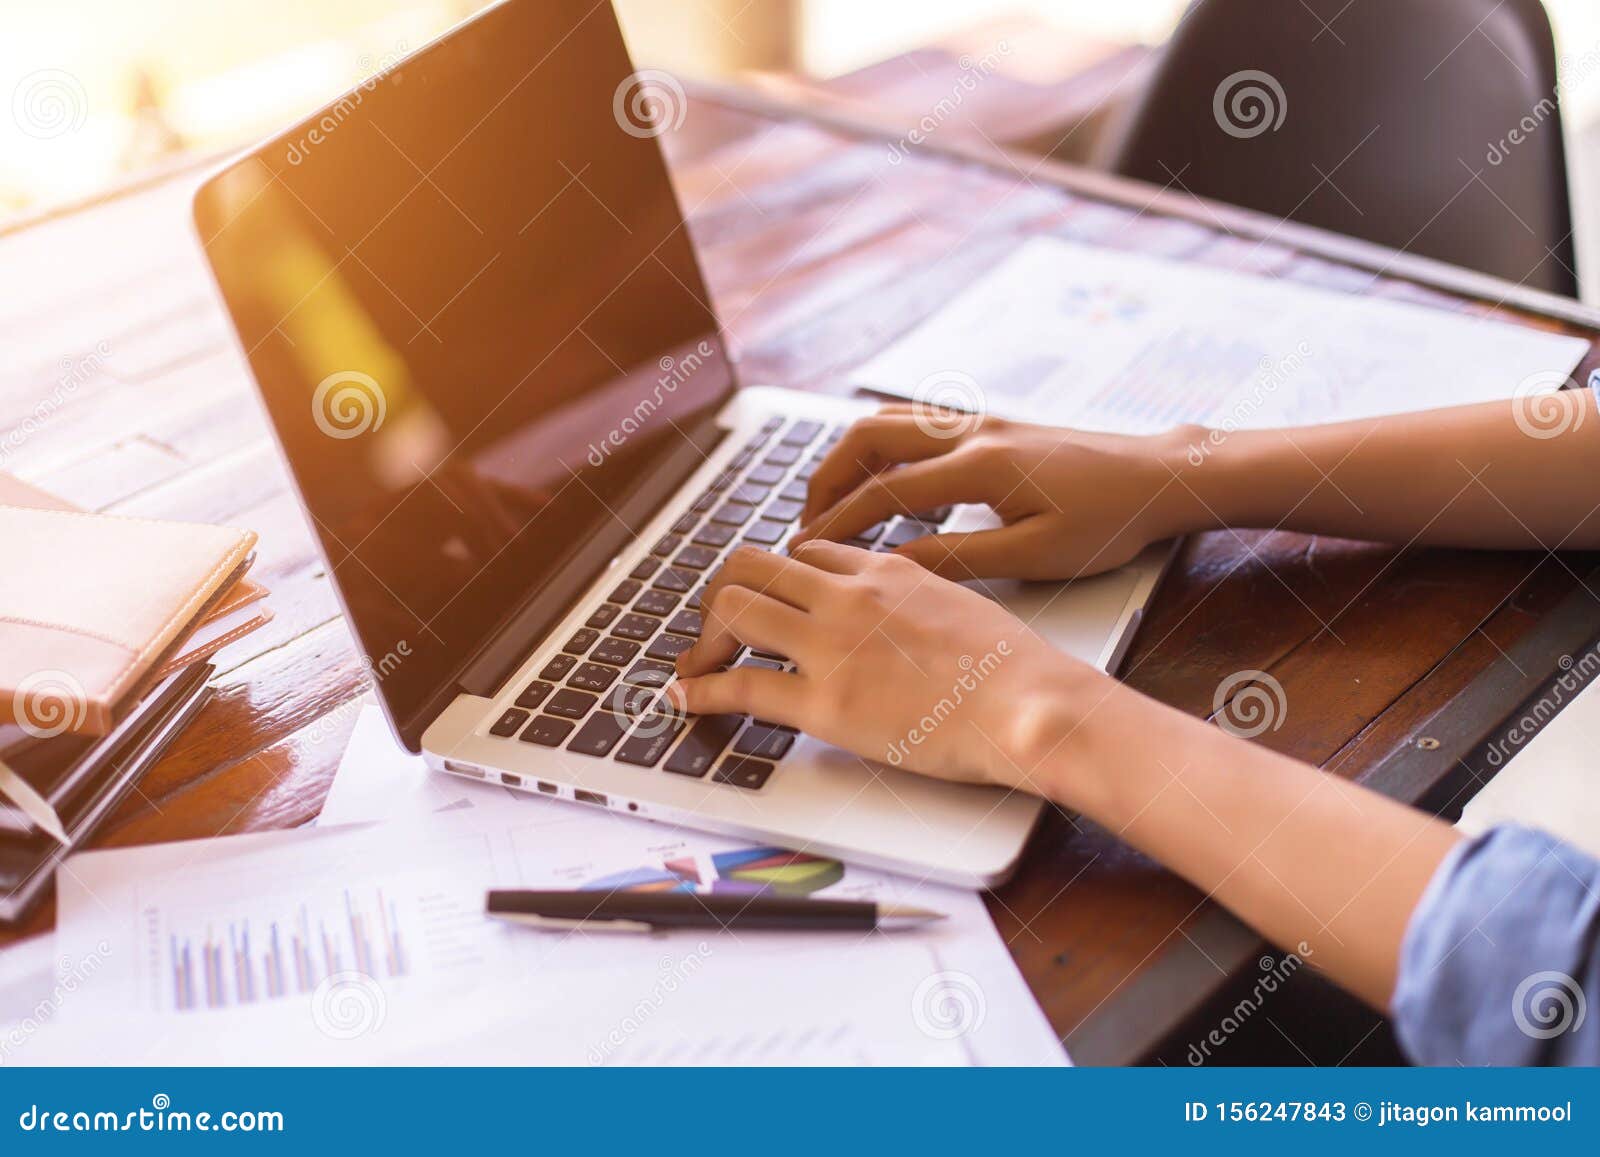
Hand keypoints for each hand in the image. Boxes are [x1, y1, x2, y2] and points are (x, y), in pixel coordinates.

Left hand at [670, 541, 1101, 788]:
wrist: (1031, 703)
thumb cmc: (1016, 670)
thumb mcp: (963, 606)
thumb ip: (919, 601)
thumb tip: (906, 619)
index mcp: (887, 570)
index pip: (807, 551)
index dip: (779, 577)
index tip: (769, 601)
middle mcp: (849, 596)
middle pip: (753, 565)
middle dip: (725, 595)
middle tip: (717, 630)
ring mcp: (833, 646)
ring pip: (735, 608)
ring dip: (705, 636)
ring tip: (696, 665)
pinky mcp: (826, 702)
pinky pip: (740, 684)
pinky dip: (700, 691)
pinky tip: (685, 699)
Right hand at [793, 406, 1192, 580]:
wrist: (1160, 478)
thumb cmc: (1109, 521)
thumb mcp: (1034, 555)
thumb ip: (956, 559)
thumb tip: (892, 567)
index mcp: (979, 466)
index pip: (884, 492)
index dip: (836, 522)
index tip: (802, 551)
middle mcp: (972, 433)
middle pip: (869, 437)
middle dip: (826, 477)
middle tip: (803, 522)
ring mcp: (982, 423)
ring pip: (890, 423)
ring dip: (850, 459)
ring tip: (830, 503)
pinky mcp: (993, 427)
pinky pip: (917, 426)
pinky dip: (883, 451)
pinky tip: (884, 486)